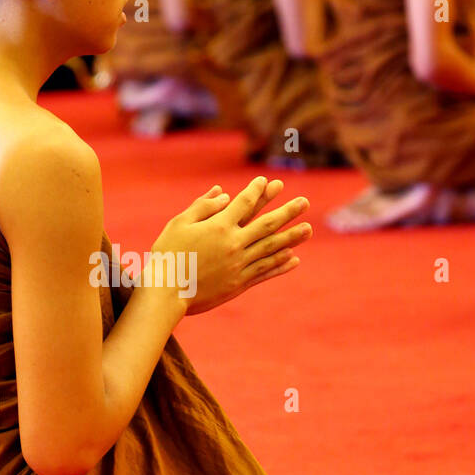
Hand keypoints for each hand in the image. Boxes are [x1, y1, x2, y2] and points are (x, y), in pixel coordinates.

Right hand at [149, 177, 311, 316]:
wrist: (166, 293)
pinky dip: (280, 265)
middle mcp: (234, 244)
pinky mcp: (238, 284)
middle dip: (287, 212)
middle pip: (267, 224)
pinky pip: (264, 271)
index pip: (244, 203)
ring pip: (271, 249)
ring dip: (292, 238)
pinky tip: (294, 259)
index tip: (269, 182)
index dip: (258, 191)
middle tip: (305, 202)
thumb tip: (223, 193)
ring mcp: (238, 265)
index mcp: (218, 227)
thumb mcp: (179, 224)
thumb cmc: (168, 254)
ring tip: (308, 229)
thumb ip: (202, 207)